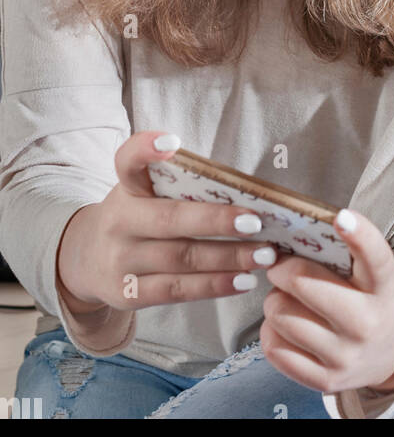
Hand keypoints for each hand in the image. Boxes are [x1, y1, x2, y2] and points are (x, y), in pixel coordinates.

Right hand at [56, 132, 277, 314]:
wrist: (85, 259)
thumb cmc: (136, 216)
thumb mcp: (143, 192)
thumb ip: (179, 185)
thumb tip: (245, 194)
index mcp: (127, 186)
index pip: (128, 161)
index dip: (147, 149)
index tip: (172, 142)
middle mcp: (119, 221)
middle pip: (169, 219)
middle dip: (216, 221)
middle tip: (257, 221)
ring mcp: (120, 260)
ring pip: (181, 259)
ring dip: (228, 258)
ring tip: (264, 256)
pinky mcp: (126, 294)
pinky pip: (176, 291)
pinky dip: (213, 285)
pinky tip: (243, 281)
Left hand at [260, 209, 393, 397]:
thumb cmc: (378, 297)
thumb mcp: (376, 272)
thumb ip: (347, 253)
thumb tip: (293, 237)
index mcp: (383, 286)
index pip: (374, 256)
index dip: (358, 234)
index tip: (341, 217)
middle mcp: (367, 322)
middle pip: (304, 284)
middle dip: (283, 269)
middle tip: (282, 266)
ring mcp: (346, 355)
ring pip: (281, 316)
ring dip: (274, 300)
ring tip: (285, 298)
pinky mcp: (326, 380)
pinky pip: (275, 349)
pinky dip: (270, 331)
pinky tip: (284, 324)